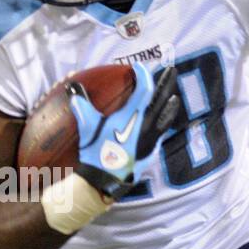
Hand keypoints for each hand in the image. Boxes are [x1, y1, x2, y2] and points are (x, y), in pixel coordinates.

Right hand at [68, 63, 182, 197]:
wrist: (104, 181)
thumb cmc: (96, 153)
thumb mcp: (88, 128)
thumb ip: (83, 108)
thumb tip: (74, 90)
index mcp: (131, 116)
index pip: (144, 89)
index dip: (144, 75)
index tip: (140, 67)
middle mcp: (146, 125)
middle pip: (161, 98)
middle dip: (166, 82)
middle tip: (172, 70)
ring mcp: (151, 139)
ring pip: (166, 117)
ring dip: (170, 105)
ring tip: (174, 97)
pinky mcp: (151, 151)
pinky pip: (162, 132)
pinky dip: (164, 123)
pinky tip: (164, 124)